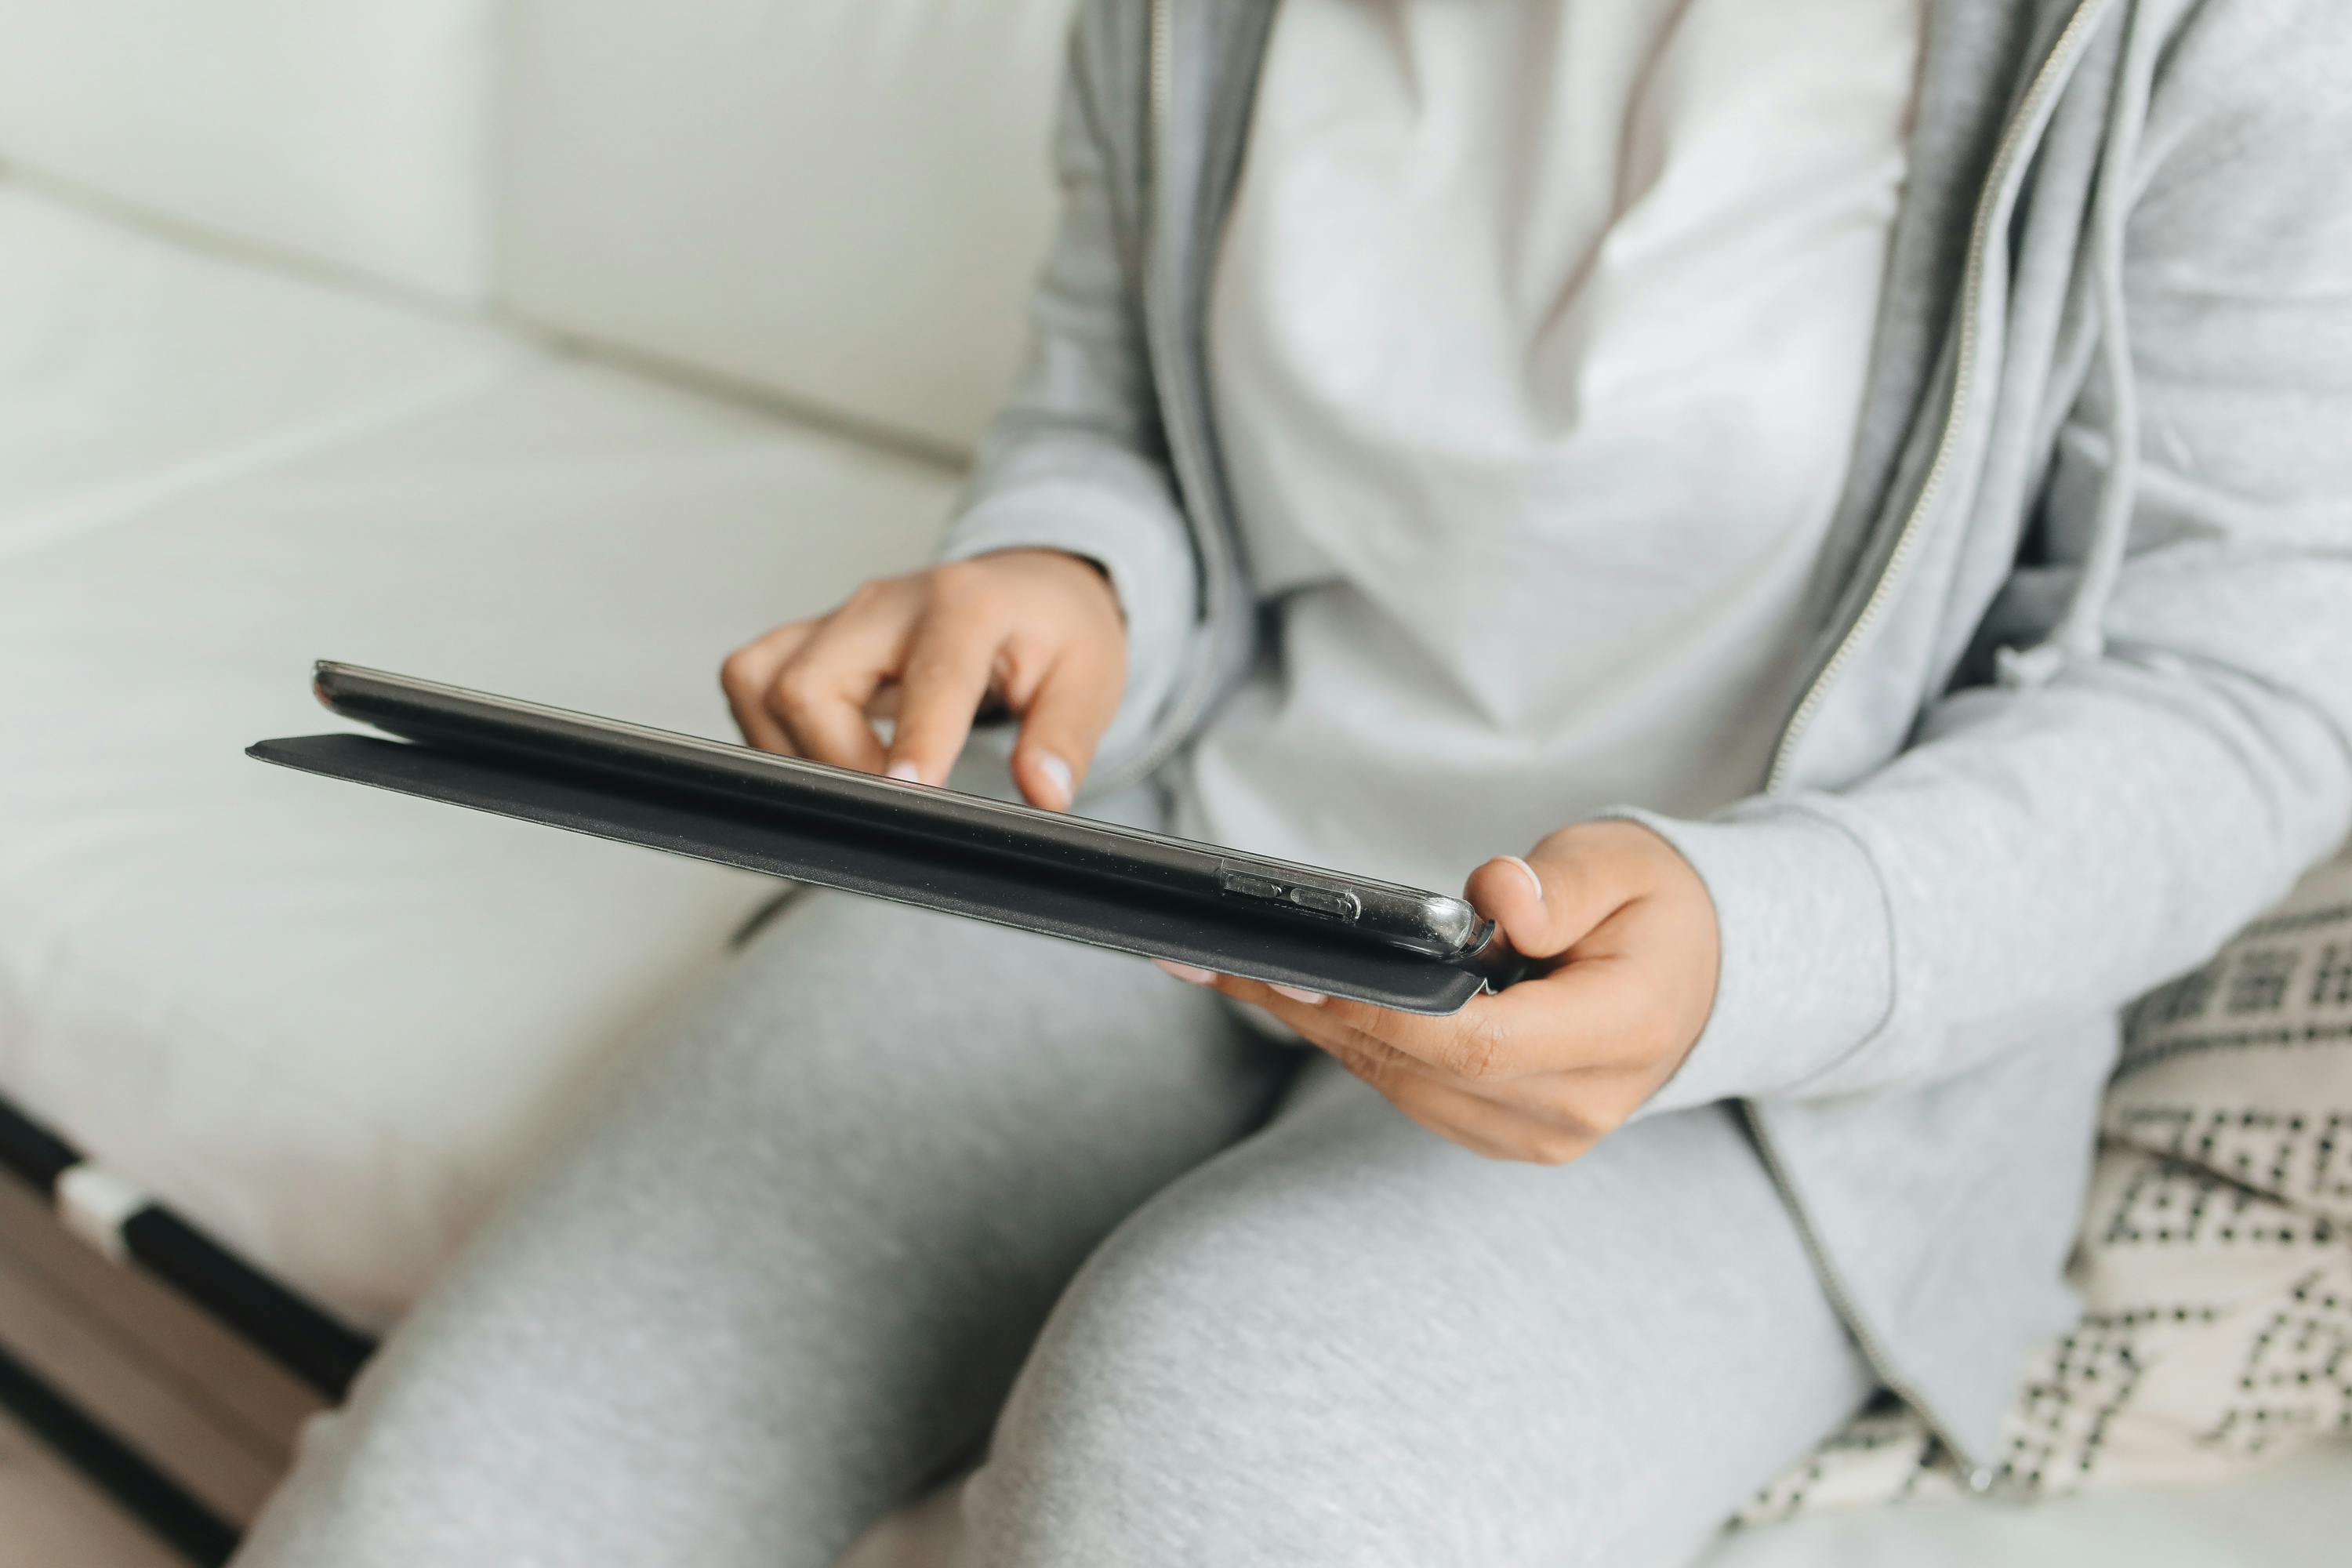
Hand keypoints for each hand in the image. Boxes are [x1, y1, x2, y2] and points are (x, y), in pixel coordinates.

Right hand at [720, 549, 1124, 809]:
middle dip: (838, 763)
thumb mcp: (1092, 678)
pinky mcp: (810, 636)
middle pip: (810, 685)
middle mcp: (888, 604)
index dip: (913, 740)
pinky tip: (824, 759)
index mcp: (967, 605)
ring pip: (760, 683)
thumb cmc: (1056, 632)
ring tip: (861, 780)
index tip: (906, 794)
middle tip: (896, 800)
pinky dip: (769, 733)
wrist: (1028, 587)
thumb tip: (1044, 792)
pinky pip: (750, 681)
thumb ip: (1066, 737)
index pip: (929, 676)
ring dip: (795, 752)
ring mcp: (840, 618)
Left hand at [1167, 820, 1720, 1163]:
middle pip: (1418, 1068)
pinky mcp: (1501, 1131)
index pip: (1478, 1044)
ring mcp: (1535, 1133)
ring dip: (1318, 1026)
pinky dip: (1351, 1041)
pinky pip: (1409, 1089)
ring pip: (1400, 1084)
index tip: (1302, 967)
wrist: (1706, 977)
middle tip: (1223, 957)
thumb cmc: (1660, 908)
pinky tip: (1295, 994)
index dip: (1381, 1009)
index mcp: (1618, 1037)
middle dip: (1317, 1009)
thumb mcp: (1626, 861)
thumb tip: (1495, 902)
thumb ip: (1562, 883)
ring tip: (1231, 968)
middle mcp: (1571, 1107)